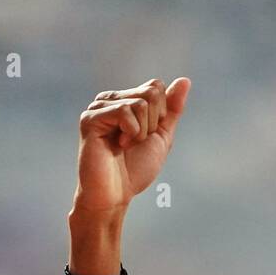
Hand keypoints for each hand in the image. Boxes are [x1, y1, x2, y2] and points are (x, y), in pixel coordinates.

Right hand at [74, 77, 190, 214]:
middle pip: (151, 92)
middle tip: (135, 142)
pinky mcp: (90, 118)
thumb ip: (172, 110)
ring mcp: (98, 107)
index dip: (161, 115)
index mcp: (125, 100)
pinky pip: (124, 111)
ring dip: (142, 131)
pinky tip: (118, 145)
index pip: (156, 87)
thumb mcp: (161, 136)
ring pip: (140, 103)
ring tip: (125, 145)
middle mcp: (109, 99)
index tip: (146, 136)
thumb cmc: (135, 169)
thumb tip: (185, 80)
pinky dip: (131, 132)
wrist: (116, 194)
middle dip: (153, 123)